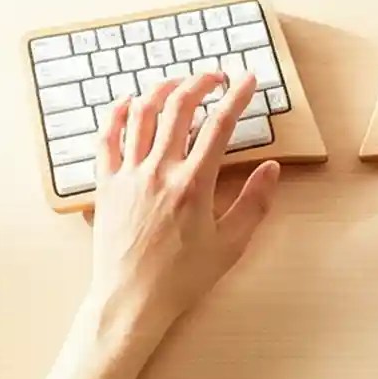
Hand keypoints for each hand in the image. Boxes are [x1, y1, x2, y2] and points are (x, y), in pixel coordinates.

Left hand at [89, 72, 280, 320]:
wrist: (131, 300)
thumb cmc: (182, 277)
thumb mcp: (231, 245)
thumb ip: (254, 203)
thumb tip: (271, 169)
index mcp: (193, 184)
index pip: (220, 126)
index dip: (237, 97)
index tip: (247, 80)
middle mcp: (159, 171)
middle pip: (179, 107)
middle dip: (200, 83)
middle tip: (214, 78)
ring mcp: (128, 175)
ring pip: (141, 114)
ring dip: (161, 89)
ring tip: (177, 84)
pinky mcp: (105, 184)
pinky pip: (106, 138)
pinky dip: (116, 113)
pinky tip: (128, 103)